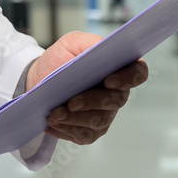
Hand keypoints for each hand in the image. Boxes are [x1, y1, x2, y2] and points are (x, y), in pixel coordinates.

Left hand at [25, 32, 148, 144]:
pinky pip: (85, 135)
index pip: (138, 73)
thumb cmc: (60, 59)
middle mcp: (117, 93)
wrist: (40, 78)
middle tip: (71, 102)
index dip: (128, 78)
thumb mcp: (72, 43)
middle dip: (92, 102)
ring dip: (75, 118)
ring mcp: (106, 114)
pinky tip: (53, 122)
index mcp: (118, 68)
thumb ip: (89, 44)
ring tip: (54, 114)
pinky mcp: (92, 131)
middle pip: (117, 100)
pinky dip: (67, 129)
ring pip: (99, 121)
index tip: (108, 80)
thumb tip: (99, 52)